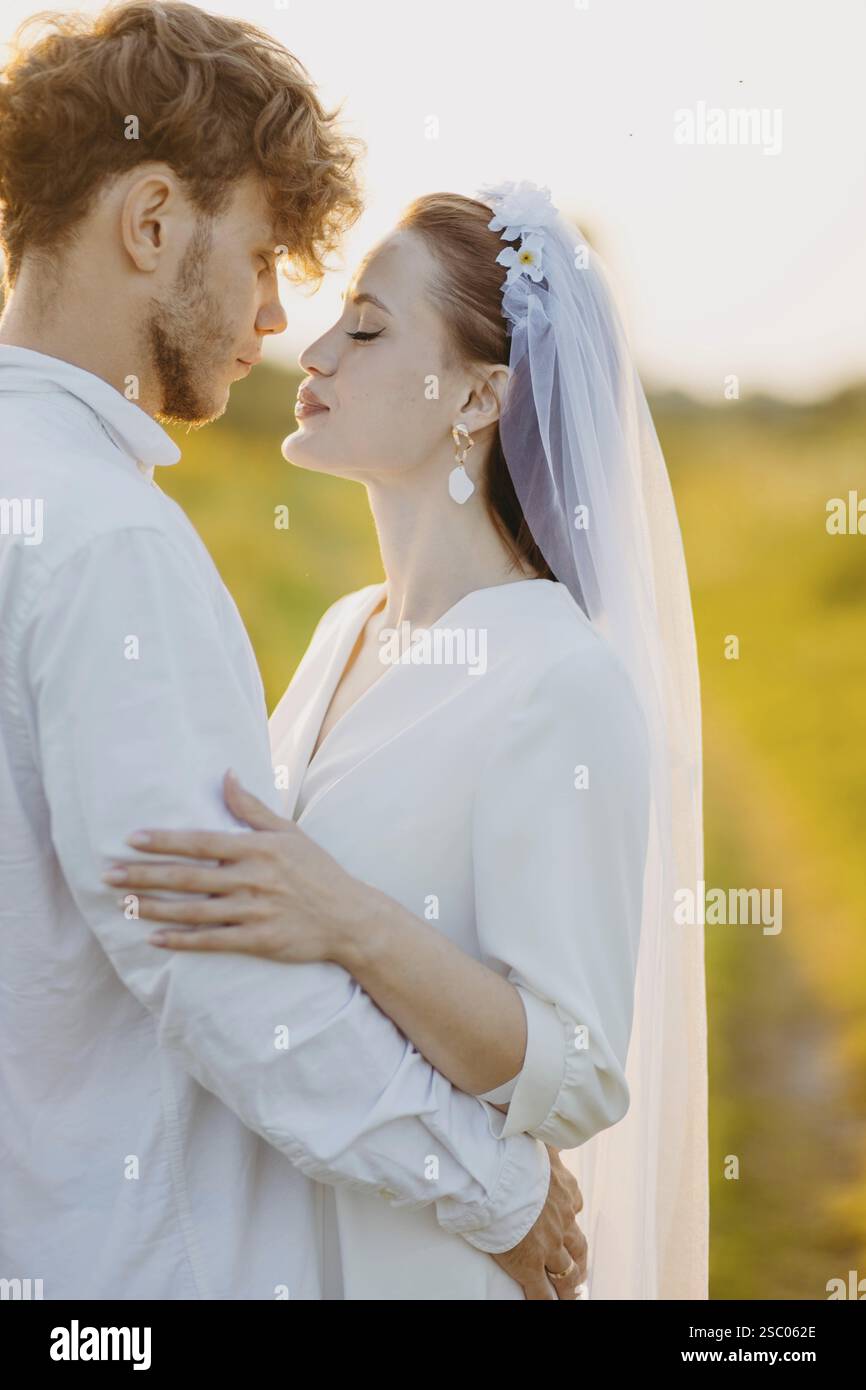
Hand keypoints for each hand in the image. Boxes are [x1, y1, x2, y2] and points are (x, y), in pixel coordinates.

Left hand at [101, 770, 369, 962]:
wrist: (350, 918)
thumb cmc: (317, 871)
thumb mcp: (289, 833)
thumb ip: (253, 808)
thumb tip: (226, 776)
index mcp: (258, 849)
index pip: (202, 841)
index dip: (165, 841)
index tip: (132, 839)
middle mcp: (253, 879)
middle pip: (188, 877)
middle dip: (144, 875)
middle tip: (108, 874)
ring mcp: (254, 912)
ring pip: (193, 911)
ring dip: (154, 908)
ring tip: (122, 904)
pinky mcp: (258, 940)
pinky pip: (212, 941)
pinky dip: (181, 941)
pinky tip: (154, 939)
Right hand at [490, 1146, 587, 1300]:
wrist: (497, 1176)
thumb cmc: (511, 1154)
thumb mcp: (534, 1140)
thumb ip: (543, 1138)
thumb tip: (546, 1126)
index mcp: (563, 1188)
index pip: (574, 1201)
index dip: (571, 1211)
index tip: (569, 1214)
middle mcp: (561, 1219)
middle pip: (577, 1242)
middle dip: (579, 1255)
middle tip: (580, 1266)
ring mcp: (548, 1244)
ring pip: (567, 1270)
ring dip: (570, 1282)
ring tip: (573, 1293)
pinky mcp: (530, 1265)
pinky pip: (542, 1291)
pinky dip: (547, 1301)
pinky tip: (549, 1305)